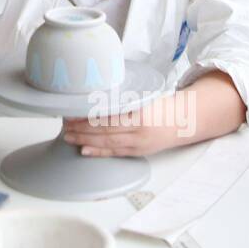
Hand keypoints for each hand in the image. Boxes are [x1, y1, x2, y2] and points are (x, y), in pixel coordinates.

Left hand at [63, 91, 185, 156]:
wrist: (183, 121)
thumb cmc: (161, 106)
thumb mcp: (143, 96)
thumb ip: (122, 98)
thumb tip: (94, 94)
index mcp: (140, 113)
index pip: (108, 116)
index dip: (88, 117)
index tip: (72, 114)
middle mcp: (139, 130)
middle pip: (105, 131)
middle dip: (82, 130)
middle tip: (66, 127)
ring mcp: (139, 143)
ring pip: (108, 143)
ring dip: (86, 141)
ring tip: (69, 137)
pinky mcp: (138, 152)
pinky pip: (115, 153)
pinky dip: (99, 152)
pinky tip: (85, 150)